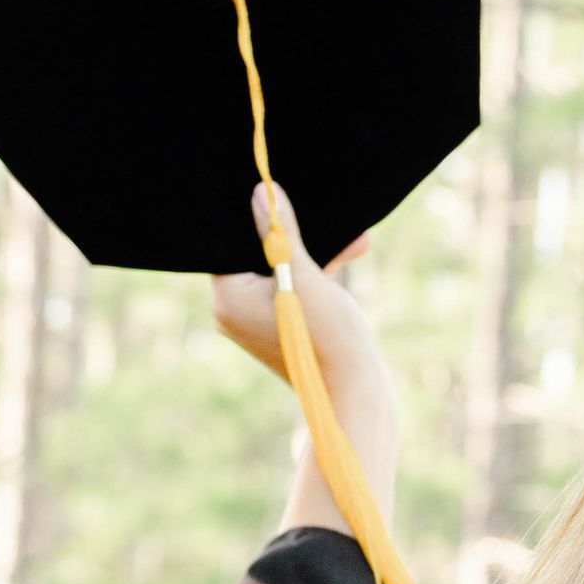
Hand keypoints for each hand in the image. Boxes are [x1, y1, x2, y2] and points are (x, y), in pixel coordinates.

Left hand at [210, 186, 398, 537]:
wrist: (356, 391)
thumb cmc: (328, 336)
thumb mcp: (304, 275)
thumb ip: (281, 233)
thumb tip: (261, 193)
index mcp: (227, 298)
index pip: (230, 242)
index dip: (254, 218)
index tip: (275, 194)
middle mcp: (233, 312)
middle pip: (255, 254)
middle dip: (289, 233)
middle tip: (311, 208)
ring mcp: (256, 321)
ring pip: (279, 269)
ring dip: (312, 252)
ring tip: (347, 237)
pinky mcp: (281, 326)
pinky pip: (292, 287)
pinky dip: (316, 273)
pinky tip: (351, 249)